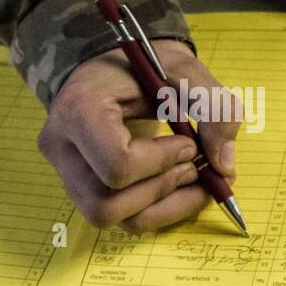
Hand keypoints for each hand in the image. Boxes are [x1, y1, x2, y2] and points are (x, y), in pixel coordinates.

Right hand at [38, 40, 238, 232]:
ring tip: (191, 174)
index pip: (117, 165)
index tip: (187, 142)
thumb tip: (224, 168)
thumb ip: (214, 108)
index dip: (162, 163)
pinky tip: (182, 186)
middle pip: (107, 204)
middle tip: (193, 164)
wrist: (113, 67)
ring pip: (114, 219)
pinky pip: (121, 220)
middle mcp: (62, 147)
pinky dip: (161, 211)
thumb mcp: (185, 70)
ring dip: (165, 205)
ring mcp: (67, 173)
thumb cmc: (145, 65)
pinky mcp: (82, 188)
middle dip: (162, 189)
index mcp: (78, 110)